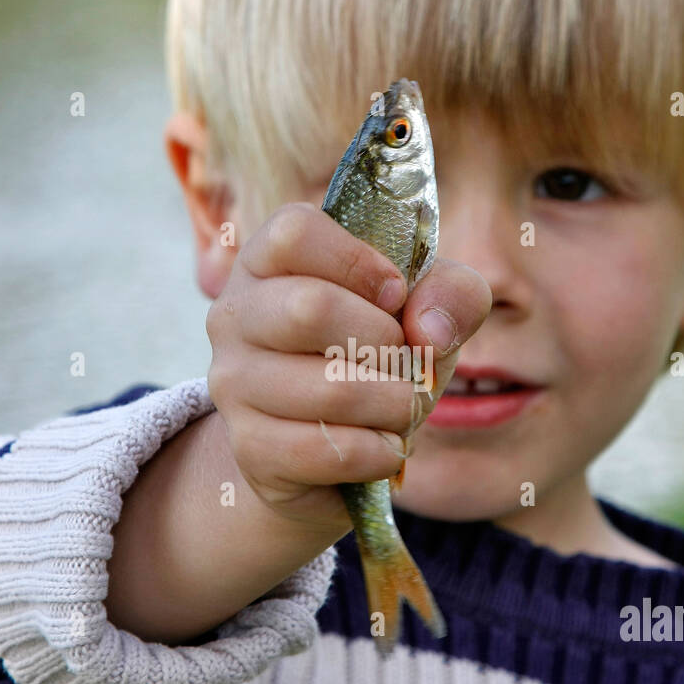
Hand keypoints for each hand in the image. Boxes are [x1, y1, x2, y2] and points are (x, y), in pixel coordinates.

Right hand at [206, 202, 491, 527]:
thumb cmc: (373, 357)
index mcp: (267, 262)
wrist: (324, 450)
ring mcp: (233, 383)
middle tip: (402, 361)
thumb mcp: (423, 311)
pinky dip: (381, 450)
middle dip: (387, 341)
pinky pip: (333, 449)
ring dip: (395, 403)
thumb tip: (430, 331)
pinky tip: (384, 444)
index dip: (358, 261)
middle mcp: (234, 316)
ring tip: (400, 407)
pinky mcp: (249, 446)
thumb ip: (450, 294)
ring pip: (332, 388)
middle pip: (311, 307)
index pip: (293, 233)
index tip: (395, 294)